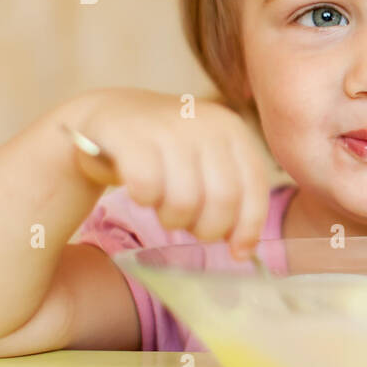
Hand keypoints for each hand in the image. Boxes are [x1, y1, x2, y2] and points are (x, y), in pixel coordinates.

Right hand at [71, 88, 272, 258]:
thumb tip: (243, 250)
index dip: (249, 227)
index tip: (237, 252)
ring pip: (184, 200)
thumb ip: (231, 198)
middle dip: (207, 229)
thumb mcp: (207, 164)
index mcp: (233, 129)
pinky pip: (147, 187)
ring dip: (172, 219)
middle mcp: (206, 123)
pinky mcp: (130, 135)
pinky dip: (144, 200)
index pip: (254, 186)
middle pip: (223, 199)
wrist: (112, 114)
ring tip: (162, 208)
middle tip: (189, 227)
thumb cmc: (166, 152)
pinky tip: (141, 195)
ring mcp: (168, 126)